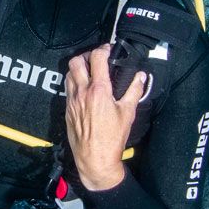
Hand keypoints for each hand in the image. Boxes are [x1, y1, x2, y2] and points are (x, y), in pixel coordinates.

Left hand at [65, 43, 146, 190]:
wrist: (95, 159)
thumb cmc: (112, 138)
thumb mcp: (127, 113)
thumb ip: (134, 91)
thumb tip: (140, 76)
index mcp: (98, 91)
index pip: (96, 58)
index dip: (103, 49)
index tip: (108, 49)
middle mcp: (82, 92)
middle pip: (76, 61)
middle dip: (86, 55)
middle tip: (96, 59)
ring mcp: (72, 101)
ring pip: (68, 74)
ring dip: (78, 68)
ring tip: (89, 72)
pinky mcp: (68, 110)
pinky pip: (67, 89)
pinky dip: (74, 82)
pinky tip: (84, 88)